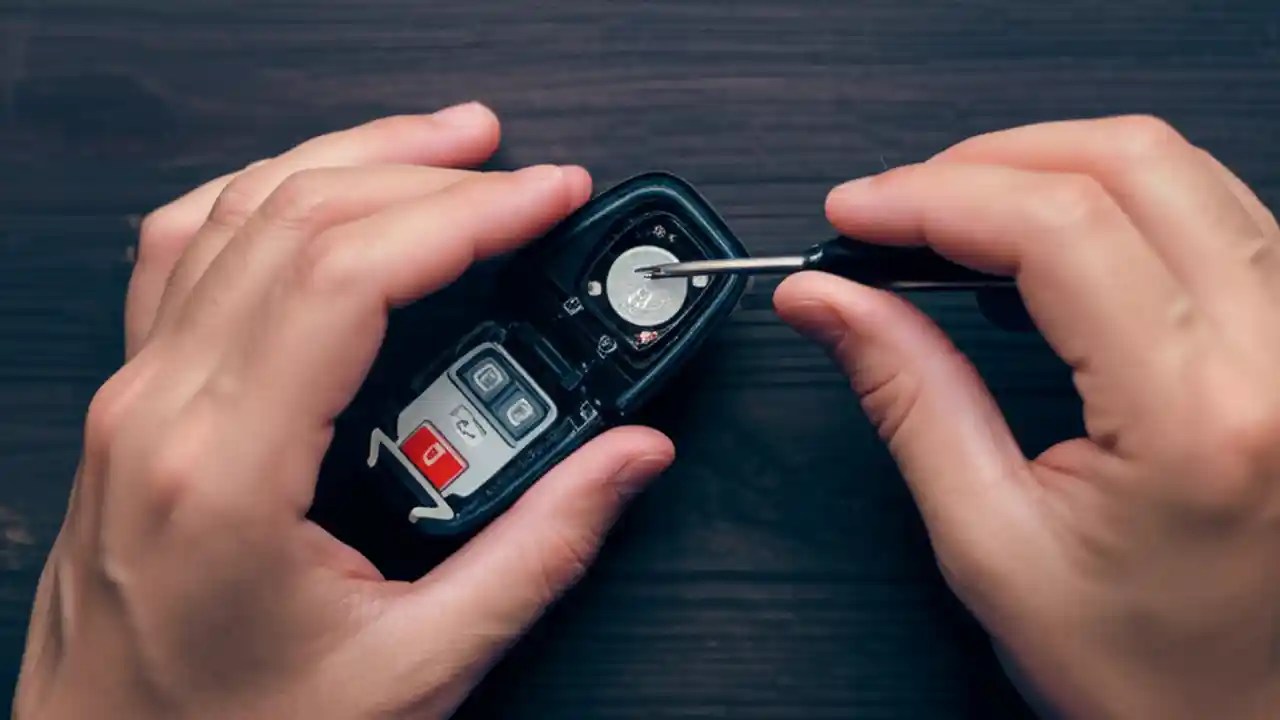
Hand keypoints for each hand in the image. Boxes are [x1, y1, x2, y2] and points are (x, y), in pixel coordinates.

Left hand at [15, 103, 673, 718]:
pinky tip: (324, 194)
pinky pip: (185, 252)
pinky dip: (267, 197)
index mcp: (227, 469)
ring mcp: (134, 399)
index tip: (544, 199)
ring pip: (230, 212)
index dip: (464, 214)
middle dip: (424, 170)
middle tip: (518, 170)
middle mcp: (161, 412)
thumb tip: (625, 461)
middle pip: (294, 216)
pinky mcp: (134, 405)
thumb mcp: (415, 667)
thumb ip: (538, 551)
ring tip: (440, 148)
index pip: (348, 273)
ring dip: (346, 159)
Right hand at [775, 116, 1279, 718]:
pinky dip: (1113, 201)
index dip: (933, 196)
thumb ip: (907, 397)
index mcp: (1198, 418)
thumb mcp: (990, 544)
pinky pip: (1213, 212)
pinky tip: (1047, 247)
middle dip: (985, 162)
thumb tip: (831, 303)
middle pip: (1129, 161)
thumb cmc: (1148, 672)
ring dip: (1050, 169)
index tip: (856, 213)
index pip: (1058, 229)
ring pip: (1178, 170)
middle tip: (896, 208)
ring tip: (956, 224)